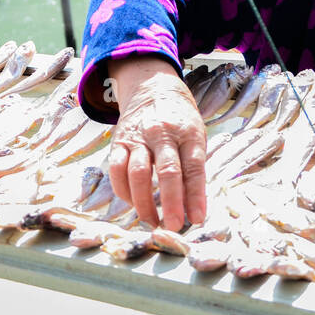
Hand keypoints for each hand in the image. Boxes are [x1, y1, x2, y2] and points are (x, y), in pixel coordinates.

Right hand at [104, 55, 207, 229]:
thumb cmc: (180, 119)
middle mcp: (163, 133)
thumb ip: (194, 169)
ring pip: (137, 173)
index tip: (198, 219)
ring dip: (144, 202)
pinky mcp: (119, 141)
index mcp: (188, 132)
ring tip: (152, 221)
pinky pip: (116, 169)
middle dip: (171, 202)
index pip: (194, 167)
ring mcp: (139, 137)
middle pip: (167, 171)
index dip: (196, 195)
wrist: (152, 87)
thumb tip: (194, 208)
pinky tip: (132, 203)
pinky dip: (123, 191)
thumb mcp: (195, 136)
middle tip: (174, 226)